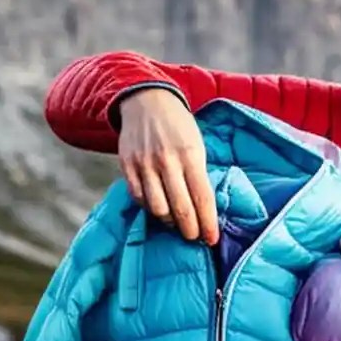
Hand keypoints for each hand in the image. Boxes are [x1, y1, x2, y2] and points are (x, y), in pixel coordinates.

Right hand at [117, 89, 218, 244]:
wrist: (147, 101)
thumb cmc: (178, 125)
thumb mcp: (197, 143)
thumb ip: (199, 172)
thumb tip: (205, 207)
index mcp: (191, 155)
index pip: (202, 198)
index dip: (208, 223)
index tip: (213, 239)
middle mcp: (167, 161)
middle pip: (180, 208)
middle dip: (190, 229)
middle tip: (195, 238)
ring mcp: (145, 164)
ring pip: (157, 208)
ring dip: (169, 222)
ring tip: (176, 224)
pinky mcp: (128, 166)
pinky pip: (138, 197)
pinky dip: (149, 208)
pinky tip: (158, 208)